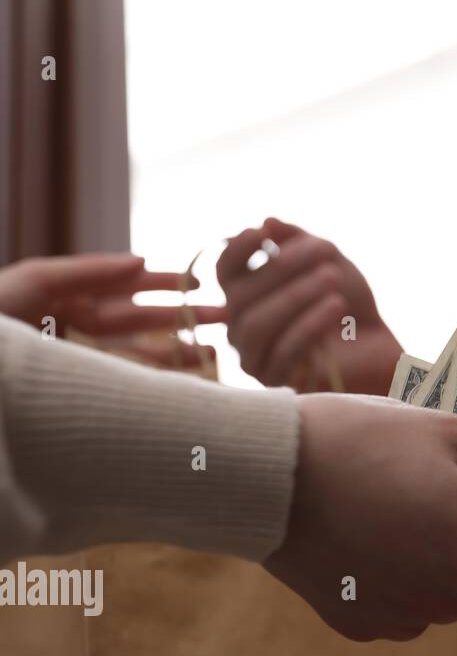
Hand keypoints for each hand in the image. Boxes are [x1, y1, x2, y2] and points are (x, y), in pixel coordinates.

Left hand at [0, 253, 224, 367]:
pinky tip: (185, 383)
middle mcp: (74, 332)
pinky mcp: (82, 396)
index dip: (162, 284)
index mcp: (63, 300)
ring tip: (213, 354)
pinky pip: (126, 388)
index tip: (200, 283)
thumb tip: (143, 260)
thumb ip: (88, 270)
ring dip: (177, 354)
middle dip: (182, 319)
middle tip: (226, 319)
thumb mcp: (32, 281)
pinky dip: (157, 386)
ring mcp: (79, 365)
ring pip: (138, 358)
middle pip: (139, 323)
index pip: (123, 289)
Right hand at [216, 218, 401, 393]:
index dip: (238, 250)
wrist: (378, 348)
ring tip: (333, 277)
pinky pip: (283, 352)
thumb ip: (298, 241)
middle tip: (322, 251)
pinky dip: (309, 325)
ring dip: (296, 296)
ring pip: (258, 324)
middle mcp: (240, 325)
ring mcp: (253, 356)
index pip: (225, 270)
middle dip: (283, 268)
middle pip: (242, 294)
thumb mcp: (329, 262)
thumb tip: (269, 222)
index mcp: (246, 294)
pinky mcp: (275, 381)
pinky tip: (336, 306)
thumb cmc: (350, 304)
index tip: (263, 233)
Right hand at [264, 394, 456, 640]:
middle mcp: (454, 598)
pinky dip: (407, 563)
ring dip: (449, 542)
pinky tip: (372, 525)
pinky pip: (413, 595)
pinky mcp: (368, 624)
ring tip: (403, 494)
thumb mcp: (454, 434)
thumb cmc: (362, 442)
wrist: (262, 477)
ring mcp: (409, 617)